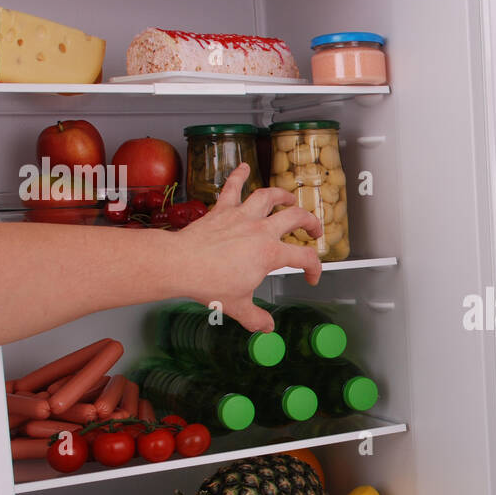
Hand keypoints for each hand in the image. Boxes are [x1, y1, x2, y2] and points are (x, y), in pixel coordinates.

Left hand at [175, 164, 322, 330]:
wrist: (181, 264)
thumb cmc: (209, 283)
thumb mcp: (237, 306)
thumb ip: (256, 318)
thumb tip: (266, 328)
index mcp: (270, 254)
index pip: (304, 259)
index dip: (314, 268)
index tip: (311, 277)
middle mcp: (261, 230)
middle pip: (295, 218)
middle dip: (310, 223)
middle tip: (313, 230)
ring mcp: (242, 216)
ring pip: (269, 197)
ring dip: (282, 195)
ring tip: (288, 197)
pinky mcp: (222, 210)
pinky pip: (232, 188)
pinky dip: (239, 175)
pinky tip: (243, 166)